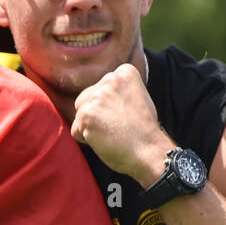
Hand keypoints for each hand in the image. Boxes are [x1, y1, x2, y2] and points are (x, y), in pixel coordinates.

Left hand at [71, 63, 171, 185]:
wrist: (149, 152)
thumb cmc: (143, 131)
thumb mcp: (137, 98)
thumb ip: (117, 91)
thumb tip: (98, 91)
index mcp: (124, 72)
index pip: (99, 89)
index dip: (109, 107)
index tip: (127, 114)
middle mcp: (110, 79)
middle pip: (85, 100)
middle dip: (97, 116)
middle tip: (119, 126)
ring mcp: (98, 96)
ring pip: (79, 114)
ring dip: (91, 127)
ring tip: (113, 132)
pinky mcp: (87, 113)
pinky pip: (76, 130)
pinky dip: (86, 139)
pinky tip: (106, 140)